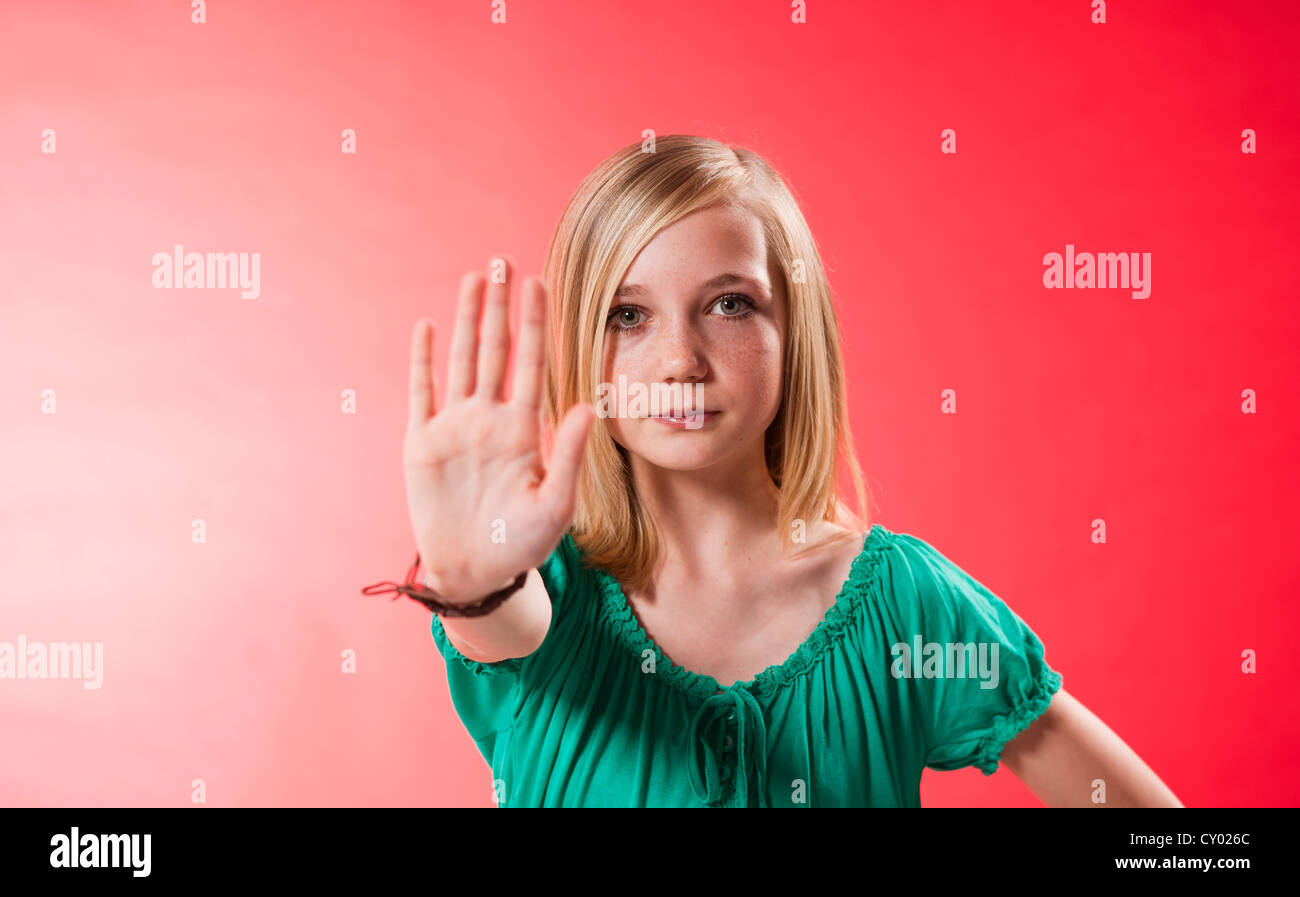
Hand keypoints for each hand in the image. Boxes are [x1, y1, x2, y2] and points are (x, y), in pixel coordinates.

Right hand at [403, 258, 593, 602]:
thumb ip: (568, 454)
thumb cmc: (521, 543)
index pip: (531, 364)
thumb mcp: (555, 504)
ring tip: (474, 279)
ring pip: (462, 360)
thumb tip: (586, 406)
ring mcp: (455, 427)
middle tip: (504, 261)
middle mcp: (490, 419)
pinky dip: (425, 361)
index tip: (540, 283)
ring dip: (467, 320)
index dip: (534, 324)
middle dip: (500, 306)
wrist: (475, 573)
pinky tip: (429, 327)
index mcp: (524, 429)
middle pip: (496, 350)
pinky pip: (422, 393)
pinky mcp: (422, 443)